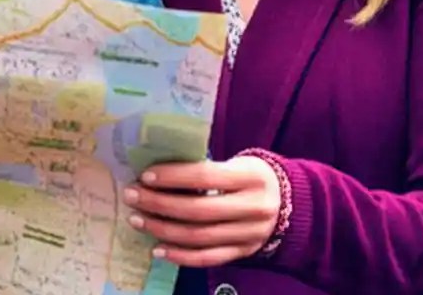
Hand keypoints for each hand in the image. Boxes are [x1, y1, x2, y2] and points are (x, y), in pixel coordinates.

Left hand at [125, 156, 279, 267]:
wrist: (288, 202)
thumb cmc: (250, 177)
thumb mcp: (237, 164)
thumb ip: (206, 168)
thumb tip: (158, 172)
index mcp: (251, 177)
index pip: (205, 176)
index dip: (173, 176)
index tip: (146, 176)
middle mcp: (254, 207)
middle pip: (198, 210)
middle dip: (159, 204)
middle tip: (133, 196)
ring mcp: (250, 234)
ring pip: (199, 237)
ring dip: (163, 230)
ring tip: (138, 220)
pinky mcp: (244, 252)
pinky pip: (207, 258)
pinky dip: (180, 256)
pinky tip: (158, 250)